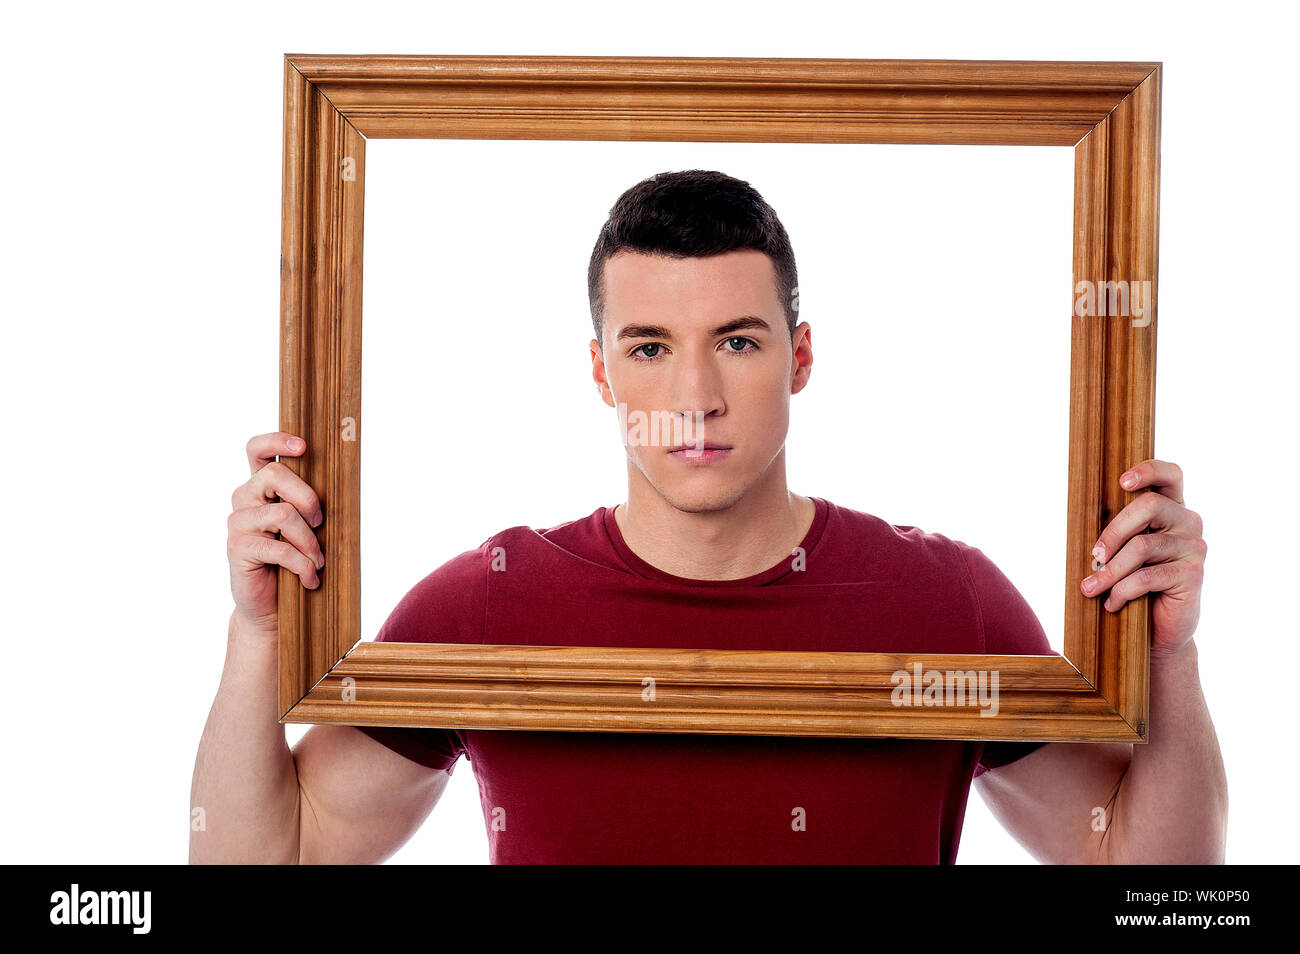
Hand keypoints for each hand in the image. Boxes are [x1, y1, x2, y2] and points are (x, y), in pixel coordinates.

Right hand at [226, 432, 324, 631]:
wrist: (272, 606)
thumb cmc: (295, 560)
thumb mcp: (306, 526)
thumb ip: (310, 502)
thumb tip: (341, 477)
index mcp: (260, 486)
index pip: (256, 450)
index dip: (276, 440)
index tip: (303, 446)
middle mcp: (244, 499)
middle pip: (274, 475)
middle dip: (308, 498)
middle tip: (320, 522)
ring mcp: (238, 523)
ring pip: (282, 514)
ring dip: (310, 541)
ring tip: (318, 560)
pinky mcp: (237, 548)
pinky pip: (280, 548)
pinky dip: (303, 565)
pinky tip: (311, 579)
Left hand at [1079, 459, 1205, 658]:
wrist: (1159, 630)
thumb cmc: (1134, 584)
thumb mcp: (1122, 551)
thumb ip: (1116, 530)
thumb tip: (1080, 513)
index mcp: (1171, 508)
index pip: (1170, 475)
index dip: (1148, 470)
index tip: (1122, 481)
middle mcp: (1188, 522)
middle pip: (1149, 506)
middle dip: (1112, 531)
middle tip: (1093, 557)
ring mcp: (1194, 547)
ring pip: (1142, 546)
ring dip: (1109, 571)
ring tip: (1090, 588)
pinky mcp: (1193, 574)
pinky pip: (1146, 577)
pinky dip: (1121, 591)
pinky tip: (1111, 603)